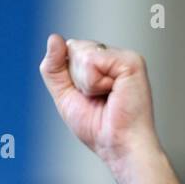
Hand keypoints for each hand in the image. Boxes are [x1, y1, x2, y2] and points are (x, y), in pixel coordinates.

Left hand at [39, 34, 159, 172]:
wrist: (117, 145)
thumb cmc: (97, 128)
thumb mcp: (64, 96)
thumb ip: (54, 68)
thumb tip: (54, 38)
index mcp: (101, 64)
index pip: (70, 50)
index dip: (69, 76)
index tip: (87, 98)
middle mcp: (114, 57)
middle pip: (74, 48)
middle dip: (76, 79)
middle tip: (97, 99)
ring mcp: (124, 57)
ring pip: (82, 53)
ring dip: (86, 83)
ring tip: (106, 97)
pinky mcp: (131, 61)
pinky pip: (93, 60)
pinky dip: (94, 83)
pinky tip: (113, 93)